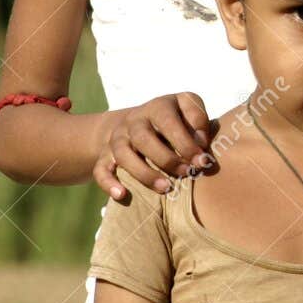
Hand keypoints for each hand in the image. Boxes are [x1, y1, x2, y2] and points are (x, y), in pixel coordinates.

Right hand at [94, 93, 217, 200]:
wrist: (138, 121)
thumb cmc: (175, 119)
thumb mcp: (188, 108)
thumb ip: (198, 120)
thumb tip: (202, 142)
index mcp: (158, 107)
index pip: (168, 122)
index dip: (186, 142)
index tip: (202, 160)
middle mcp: (135, 121)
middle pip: (144, 139)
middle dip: (167, 159)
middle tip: (187, 173)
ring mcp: (118, 138)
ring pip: (123, 155)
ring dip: (145, 174)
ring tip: (166, 188)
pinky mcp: (105, 155)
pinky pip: (100, 169)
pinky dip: (108, 182)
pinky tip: (121, 194)